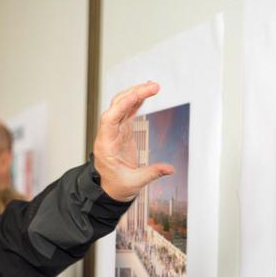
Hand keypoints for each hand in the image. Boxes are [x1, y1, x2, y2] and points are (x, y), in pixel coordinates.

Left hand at [92, 81, 174, 200]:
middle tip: (152, 87)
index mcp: (106, 145)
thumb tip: (169, 169)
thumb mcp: (134, 183)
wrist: (108, 189)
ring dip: (136, 94)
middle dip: (133, 94)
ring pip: (122, 106)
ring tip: (152, 87)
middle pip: (116, 107)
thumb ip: (152, 173)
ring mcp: (115, 131)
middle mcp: (108, 135)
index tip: (138, 95)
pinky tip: (146, 94)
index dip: (123, 104)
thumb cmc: (115, 186)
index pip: (110, 118)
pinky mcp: (122, 131)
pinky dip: (136, 101)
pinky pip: (127, 112)